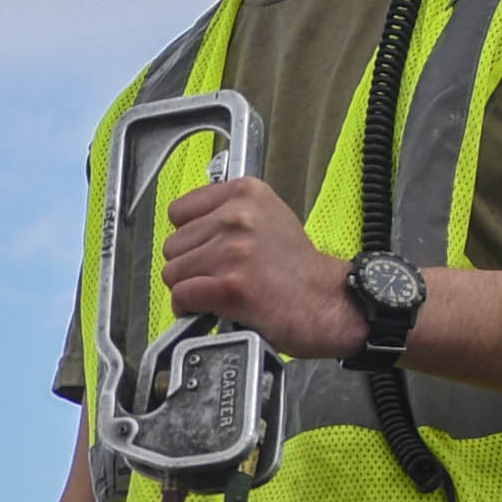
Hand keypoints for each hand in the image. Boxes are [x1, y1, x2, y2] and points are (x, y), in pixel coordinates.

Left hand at [148, 170, 360, 357]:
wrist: (328, 302)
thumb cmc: (299, 269)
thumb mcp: (268, 217)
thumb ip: (227, 215)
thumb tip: (187, 230)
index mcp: (246, 193)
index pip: (179, 211)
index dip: (189, 236)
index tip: (204, 249)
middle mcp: (238, 216)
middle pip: (173, 245)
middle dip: (189, 266)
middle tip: (216, 277)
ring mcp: (233, 250)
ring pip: (172, 272)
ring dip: (189, 288)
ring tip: (217, 293)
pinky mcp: (231, 286)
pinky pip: (181, 296)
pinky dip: (190, 308)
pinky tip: (211, 308)